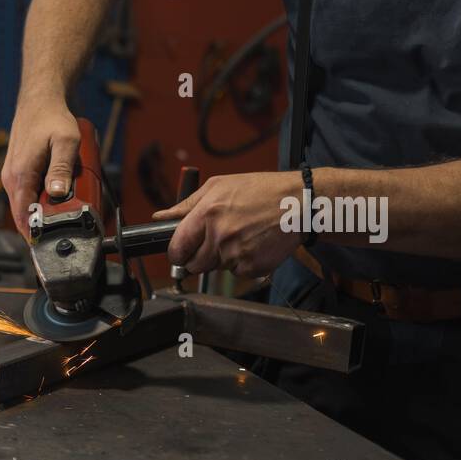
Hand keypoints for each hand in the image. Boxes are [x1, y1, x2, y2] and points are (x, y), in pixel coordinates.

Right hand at [1, 95, 79, 240]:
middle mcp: (12, 179)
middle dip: (43, 224)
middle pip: (24, 215)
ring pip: (26, 206)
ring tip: (64, 211)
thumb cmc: (52, 118)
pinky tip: (55, 198)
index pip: (23, 216)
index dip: (36, 234)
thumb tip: (57, 193)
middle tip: (66, 225)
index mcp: (20, 175)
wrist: (39, 101)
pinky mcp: (17, 174)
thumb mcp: (66, 141)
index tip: (50, 244)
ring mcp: (12, 177)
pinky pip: (27, 196)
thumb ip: (62, 167)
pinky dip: (40, 201)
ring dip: (43, 212)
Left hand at [155, 172, 303, 277]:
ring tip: (241, 236)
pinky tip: (253, 244)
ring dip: (223, 258)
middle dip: (200, 257)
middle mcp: (220, 236)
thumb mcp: (219, 186)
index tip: (182, 251)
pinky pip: (237, 273)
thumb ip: (186, 205)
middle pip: (194, 265)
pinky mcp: (253, 267)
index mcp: (207, 214)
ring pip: (216, 269)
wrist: (300, 203)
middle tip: (217, 241)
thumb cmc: (261, 191)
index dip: (178, 252)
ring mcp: (236, 254)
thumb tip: (160, 218)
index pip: (177, 248)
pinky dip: (243, 263)